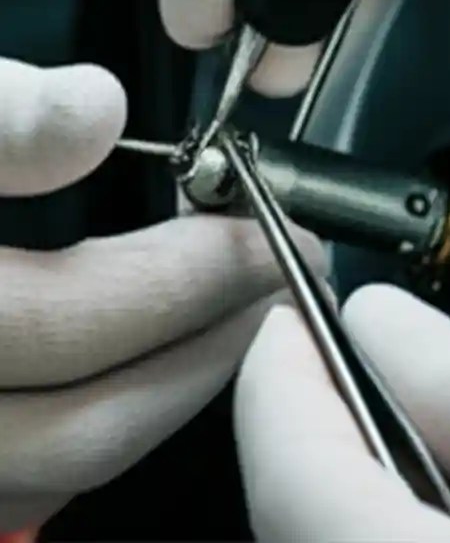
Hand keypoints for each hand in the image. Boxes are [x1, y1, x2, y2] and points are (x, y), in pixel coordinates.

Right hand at [0, 57, 323, 531]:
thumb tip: (91, 112)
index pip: (64, 316)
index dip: (187, 274)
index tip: (257, 219)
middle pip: (76, 420)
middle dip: (206, 343)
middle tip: (277, 269)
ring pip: (51, 468)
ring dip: (167, 393)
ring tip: (235, 314)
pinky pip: (15, 482)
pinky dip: (95, 427)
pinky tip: (141, 362)